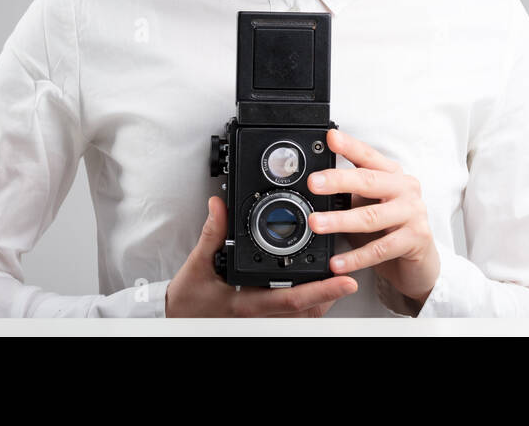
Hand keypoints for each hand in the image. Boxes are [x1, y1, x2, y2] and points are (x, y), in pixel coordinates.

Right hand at [164, 195, 357, 316]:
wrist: (177, 322)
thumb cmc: (188, 301)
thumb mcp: (197, 265)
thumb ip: (212, 234)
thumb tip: (220, 206)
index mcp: (248, 303)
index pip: (292, 299)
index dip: (322, 290)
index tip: (346, 281)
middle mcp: (260, 315)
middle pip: (307, 311)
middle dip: (331, 295)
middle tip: (351, 277)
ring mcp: (262, 320)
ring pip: (303, 316)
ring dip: (322, 300)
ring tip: (338, 281)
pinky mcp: (261, 319)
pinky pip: (292, 316)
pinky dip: (308, 304)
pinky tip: (313, 288)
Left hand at [305, 128, 439, 308]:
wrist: (420, 263)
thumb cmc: (390, 230)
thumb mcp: (369, 206)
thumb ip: (350, 194)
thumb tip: (317, 186)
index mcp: (392, 175)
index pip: (369, 156)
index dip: (350, 146)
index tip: (330, 138)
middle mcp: (406, 189)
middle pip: (369, 181)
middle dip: (338, 181)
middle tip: (313, 183)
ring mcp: (413, 213)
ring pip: (372, 217)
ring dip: (340, 221)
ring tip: (316, 224)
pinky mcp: (416, 239)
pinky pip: (380, 249)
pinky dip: (356, 257)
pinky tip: (337, 263)